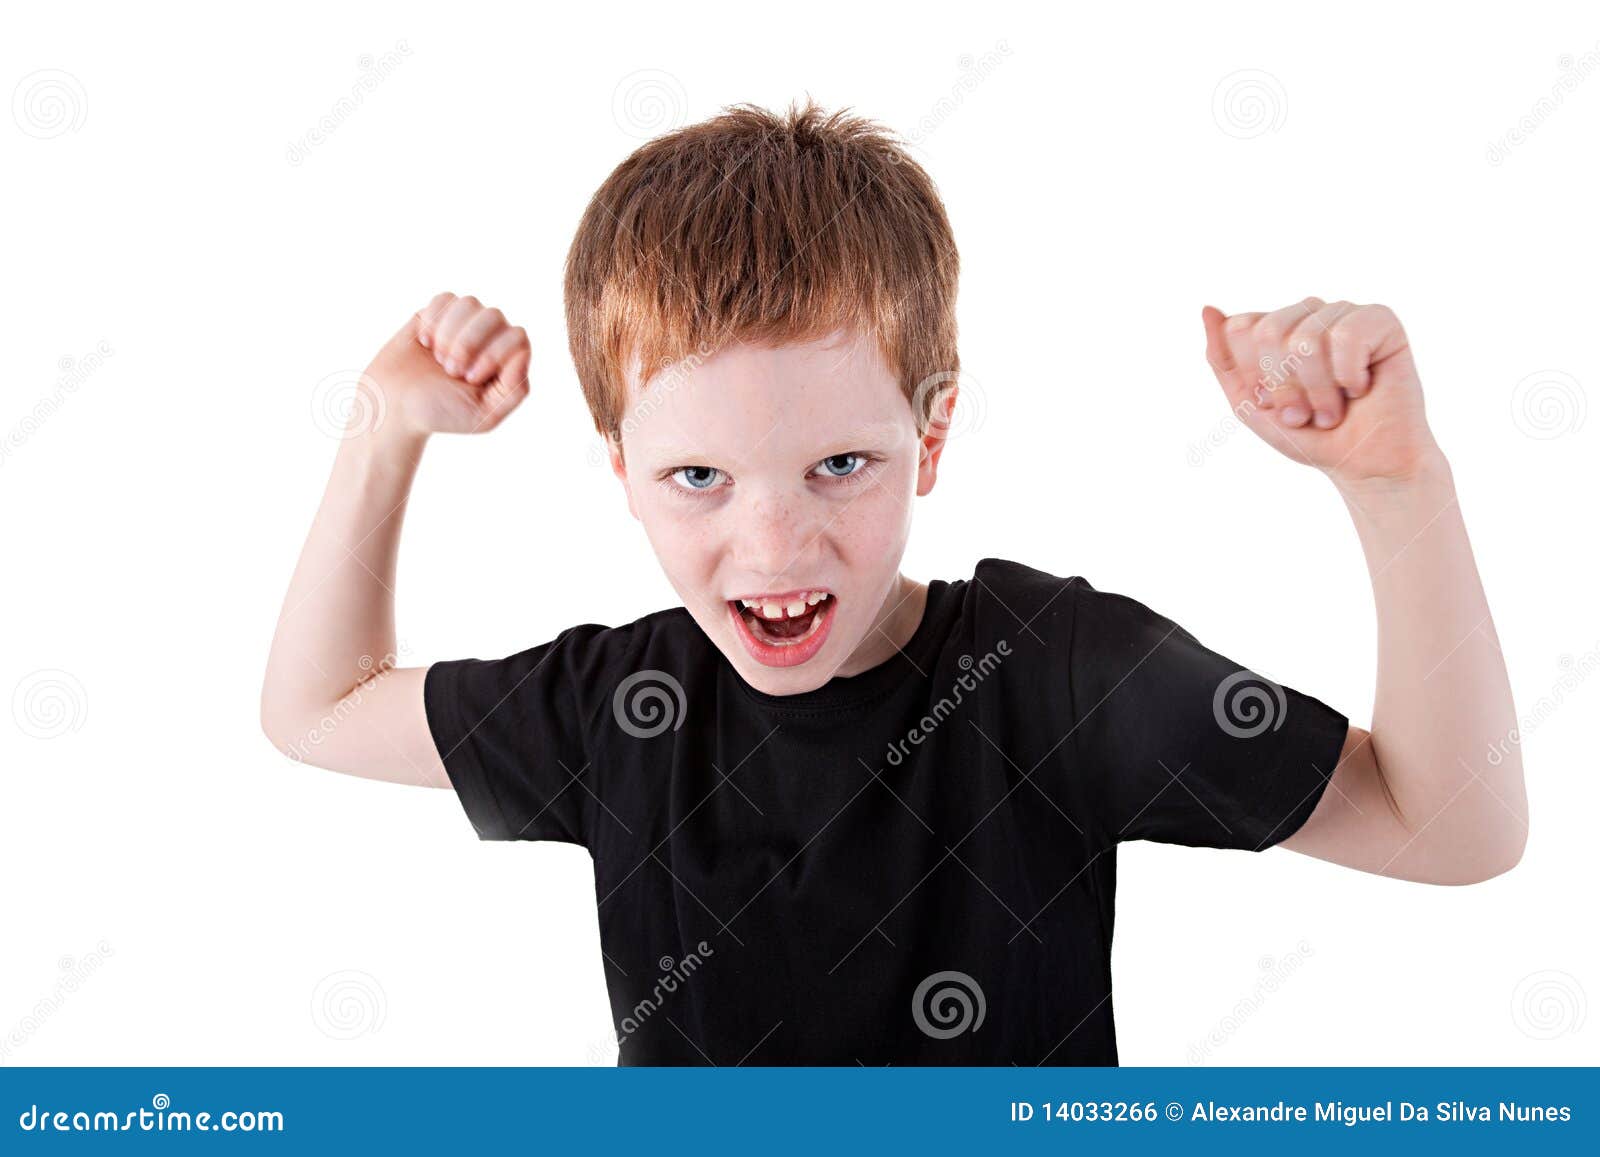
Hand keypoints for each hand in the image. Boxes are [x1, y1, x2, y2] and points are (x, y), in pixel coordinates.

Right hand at [362, 292, 530, 436]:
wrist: (394, 405)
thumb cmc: (441, 414)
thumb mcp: (484, 416)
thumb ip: (514, 390)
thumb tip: (523, 353)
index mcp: (506, 362)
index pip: (517, 337)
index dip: (494, 353)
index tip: (469, 378)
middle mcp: (489, 339)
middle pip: (494, 315)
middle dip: (468, 343)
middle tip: (450, 370)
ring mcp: (464, 324)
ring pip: (470, 303)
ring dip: (450, 333)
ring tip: (438, 357)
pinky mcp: (437, 314)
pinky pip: (445, 299)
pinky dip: (433, 320)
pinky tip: (425, 342)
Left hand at [1201, 297, 1442, 486]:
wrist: (1363, 464)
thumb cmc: (1309, 435)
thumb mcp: (1249, 404)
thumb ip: (1223, 360)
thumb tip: (1208, 309)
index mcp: (1275, 327)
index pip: (1240, 329)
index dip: (1256, 378)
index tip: (1276, 405)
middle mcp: (1308, 313)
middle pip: (1270, 332)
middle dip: (1285, 387)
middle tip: (1305, 413)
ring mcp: (1344, 312)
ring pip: (1308, 340)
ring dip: (1318, 391)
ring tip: (1332, 410)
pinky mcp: (1381, 320)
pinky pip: (1348, 336)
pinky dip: (1348, 375)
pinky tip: (1360, 388)